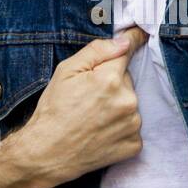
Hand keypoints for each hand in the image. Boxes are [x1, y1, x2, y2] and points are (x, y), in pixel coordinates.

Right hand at [13, 26, 148, 186]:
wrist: (47, 153)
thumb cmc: (53, 110)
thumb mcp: (66, 71)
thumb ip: (97, 51)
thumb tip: (124, 41)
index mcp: (110, 79)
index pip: (127, 51)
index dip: (130, 42)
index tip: (140, 34)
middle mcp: (127, 101)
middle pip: (127, 80)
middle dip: (112, 83)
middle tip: (89, 97)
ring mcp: (132, 125)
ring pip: (131, 103)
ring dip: (118, 105)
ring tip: (93, 116)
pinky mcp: (134, 145)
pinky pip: (132, 127)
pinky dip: (121, 127)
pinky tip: (102, 131)